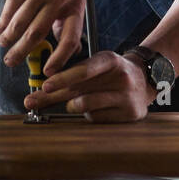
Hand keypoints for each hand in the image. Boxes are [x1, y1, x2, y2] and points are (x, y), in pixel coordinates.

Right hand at [0, 0, 83, 75]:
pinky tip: (0, 30)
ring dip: (8, 40)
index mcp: (76, 1)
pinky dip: (2, 25)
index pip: (71, 38)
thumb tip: (65, 44)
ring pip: (19, 27)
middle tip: (12, 62)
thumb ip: (66, 14)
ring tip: (4, 45)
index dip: (60, 58)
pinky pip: (8, 13)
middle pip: (37, 36)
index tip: (49, 72)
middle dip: (22, 53)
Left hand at [24, 50, 152, 122]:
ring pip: (86, 107)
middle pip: (81, 92)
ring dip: (74, 106)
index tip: (45, 85)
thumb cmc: (112, 74)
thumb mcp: (96, 66)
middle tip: (31, 102)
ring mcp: (127, 97)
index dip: (64, 78)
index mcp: (111, 60)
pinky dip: (91, 115)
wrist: (146, 80)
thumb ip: (72, 77)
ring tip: (75, 103)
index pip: (85, 70)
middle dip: (52, 98)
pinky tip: (99, 108)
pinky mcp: (131, 113)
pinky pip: (97, 118)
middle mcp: (121, 78)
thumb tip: (41, 91)